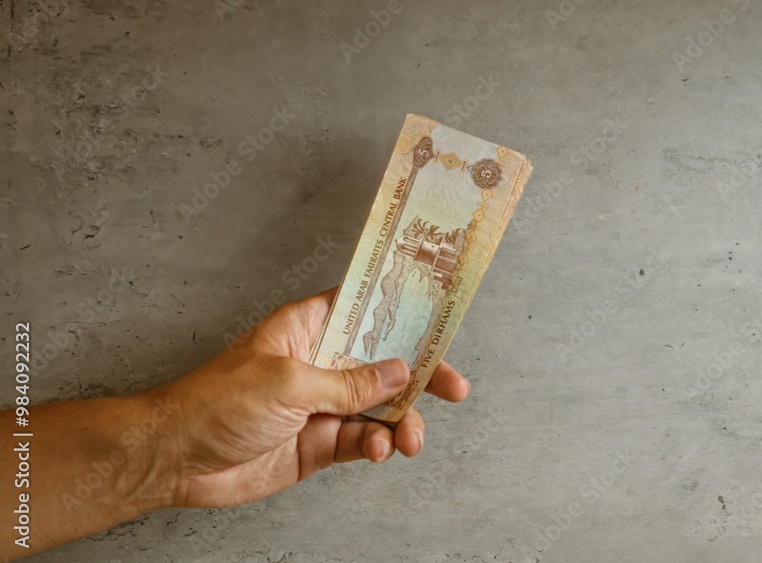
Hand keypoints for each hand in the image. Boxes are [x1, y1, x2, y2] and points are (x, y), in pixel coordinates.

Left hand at [145, 287, 469, 508]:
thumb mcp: (288, 383)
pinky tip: (380, 450)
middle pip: (385, 361)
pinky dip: (379, 445)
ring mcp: (322, 404)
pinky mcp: (320, 442)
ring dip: (403, 421)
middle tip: (453, 386)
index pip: (365, 308)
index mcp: (308, 329)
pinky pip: (365, 440)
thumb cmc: (214, 403)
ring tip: (410, 439)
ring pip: (381, 407)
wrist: (176, 459)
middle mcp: (320, 363)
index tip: (440, 313)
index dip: (402, 309)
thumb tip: (398, 373)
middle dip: (421, 374)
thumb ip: (349, 382)